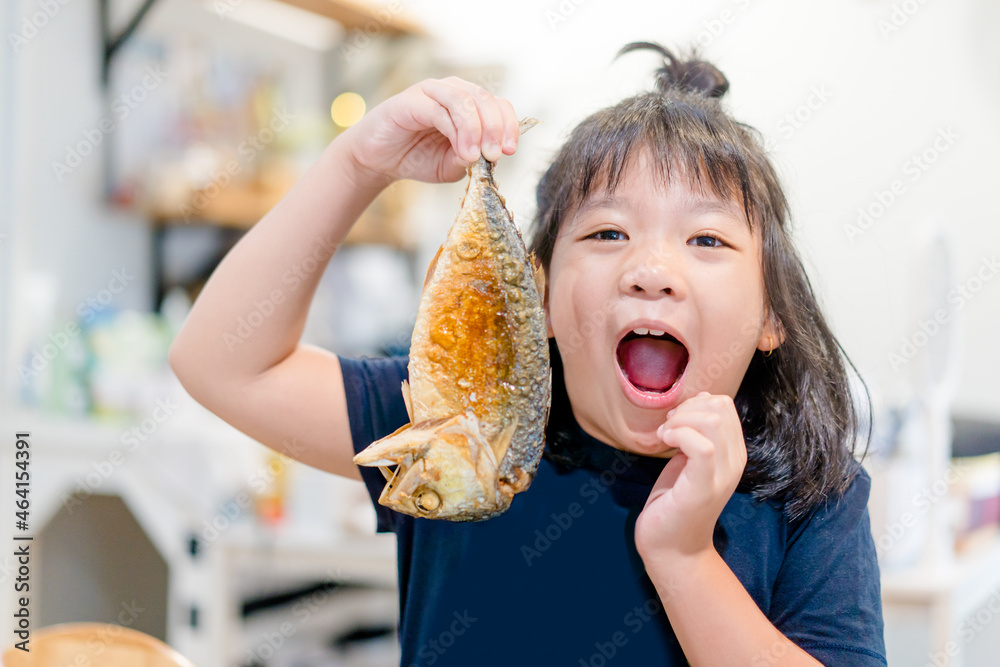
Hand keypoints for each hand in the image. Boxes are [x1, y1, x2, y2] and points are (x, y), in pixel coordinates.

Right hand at [340, 77, 520, 187]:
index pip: (498, 104)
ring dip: (476, 129)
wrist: (378, 159)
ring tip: (476, 156)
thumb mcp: (451, 166)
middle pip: (485, 99)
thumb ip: (470, 160)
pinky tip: (461, 150)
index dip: (509, 125)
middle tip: (495, 155)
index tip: (510, 150)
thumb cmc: (416, 157)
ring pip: (465, 100)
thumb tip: (489, 156)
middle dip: (495, 128)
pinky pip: (440, 109)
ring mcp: (431, 92)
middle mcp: (453, 92)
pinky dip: (455, 129)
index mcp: (468, 104)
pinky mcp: (411, 99)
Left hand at [634, 392, 747, 563]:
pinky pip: (701, 446)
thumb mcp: (689, 458)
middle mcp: (735, 462)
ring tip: (664, 438)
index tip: (673, 422)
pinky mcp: (704, 487)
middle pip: (720, 407)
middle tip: (667, 430)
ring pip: (712, 421)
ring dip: (679, 421)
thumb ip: (698, 431)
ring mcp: (722, 476)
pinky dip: (678, 435)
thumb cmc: (675, 501)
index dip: (694, 403)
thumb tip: (702, 398)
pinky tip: (665, 443)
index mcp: (733, 452)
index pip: (724, 404)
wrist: (671, 547)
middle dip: (685, 409)